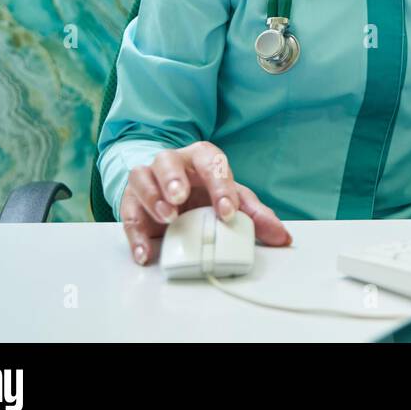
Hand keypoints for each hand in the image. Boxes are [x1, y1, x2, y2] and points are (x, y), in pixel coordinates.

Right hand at [119, 141, 291, 264]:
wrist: (171, 192)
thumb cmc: (204, 192)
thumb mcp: (231, 199)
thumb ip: (256, 216)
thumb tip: (283, 236)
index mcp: (200, 158)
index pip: (211, 162)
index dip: (220, 186)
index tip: (228, 212)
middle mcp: (172, 163)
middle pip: (168, 160)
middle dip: (174, 178)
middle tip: (181, 197)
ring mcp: (148, 179)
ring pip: (142, 177)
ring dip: (153, 197)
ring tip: (167, 217)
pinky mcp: (130, 201)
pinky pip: (128, 213)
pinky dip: (135, 235)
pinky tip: (146, 252)